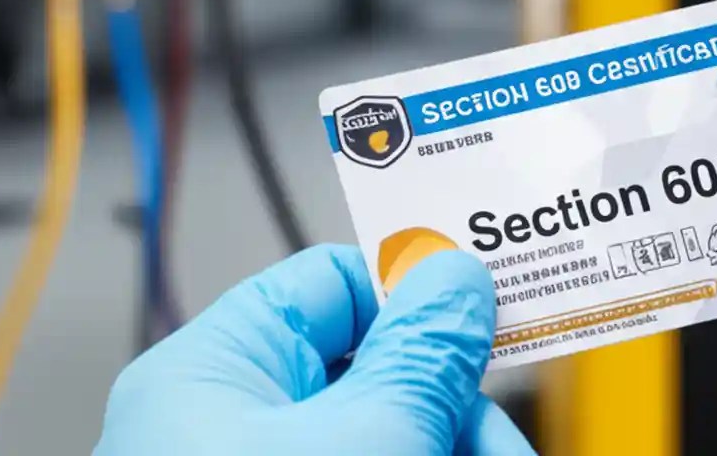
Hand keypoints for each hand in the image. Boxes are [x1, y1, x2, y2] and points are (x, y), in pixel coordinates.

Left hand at [93, 245, 535, 455]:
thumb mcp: (366, 438)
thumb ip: (420, 352)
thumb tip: (456, 277)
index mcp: (212, 373)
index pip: (333, 283)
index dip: (418, 286)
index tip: (489, 301)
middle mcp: (231, 424)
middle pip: (375, 369)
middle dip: (453, 396)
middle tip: (504, 430)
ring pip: (389, 429)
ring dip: (457, 441)